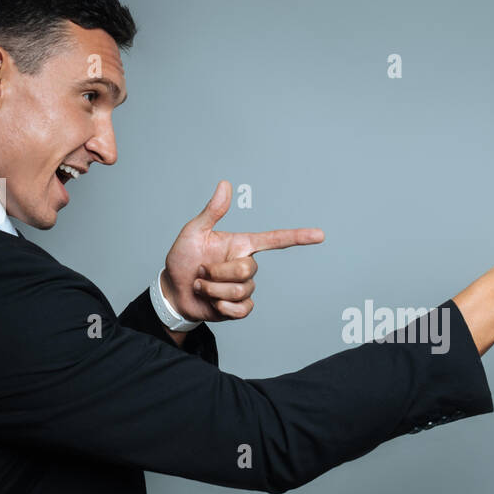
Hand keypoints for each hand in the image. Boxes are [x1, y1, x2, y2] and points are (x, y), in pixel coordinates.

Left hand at [161, 180, 324, 322]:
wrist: (173, 291)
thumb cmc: (183, 259)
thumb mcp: (194, 232)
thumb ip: (212, 211)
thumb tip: (225, 184)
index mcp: (241, 245)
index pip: (275, 240)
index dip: (298, 237)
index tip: (320, 235)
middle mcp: (246, 265)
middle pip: (248, 269)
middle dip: (219, 272)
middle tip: (202, 271)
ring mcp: (244, 287)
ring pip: (241, 290)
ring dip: (214, 290)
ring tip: (202, 286)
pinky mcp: (239, 308)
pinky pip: (242, 309)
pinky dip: (222, 307)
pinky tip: (212, 302)